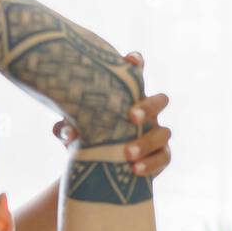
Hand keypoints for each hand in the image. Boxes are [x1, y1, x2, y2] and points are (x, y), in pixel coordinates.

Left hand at [53, 52, 171, 176]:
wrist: (96, 170)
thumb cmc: (85, 141)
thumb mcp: (73, 133)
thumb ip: (68, 128)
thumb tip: (67, 130)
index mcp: (128, 99)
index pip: (136, 76)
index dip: (137, 64)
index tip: (131, 59)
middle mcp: (147, 112)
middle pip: (160, 101)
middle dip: (148, 106)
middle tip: (131, 116)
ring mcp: (157, 134)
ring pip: (164, 133)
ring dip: (145, 142)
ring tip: (127, 153)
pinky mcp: (160, 156)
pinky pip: (163, 158)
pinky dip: (150, 164)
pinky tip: (134, 169)